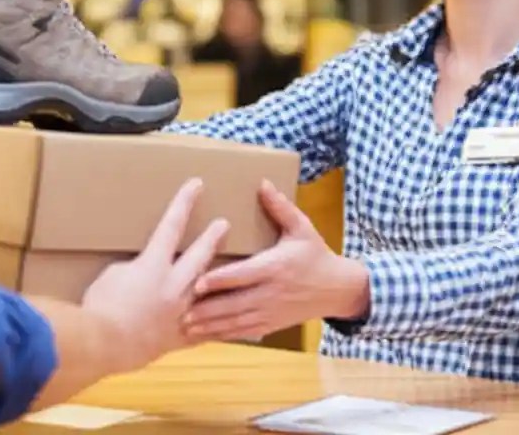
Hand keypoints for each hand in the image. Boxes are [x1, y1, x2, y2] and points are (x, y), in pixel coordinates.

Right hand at [81, 178, 229, 370]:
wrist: (105, 343)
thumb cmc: (102, 305)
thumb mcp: (112, 275)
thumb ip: (134, 268)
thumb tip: (144, 271)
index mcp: (153, 264)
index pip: (172, 224)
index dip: (184, 202)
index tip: (197, 185)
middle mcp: (173, 284)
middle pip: (200, 255)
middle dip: (213, 237)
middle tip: (225, 224)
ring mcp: (181, 310)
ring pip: (209, 290)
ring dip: (222, 277)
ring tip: (234, 271)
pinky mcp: (180, 336)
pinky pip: (206, 329)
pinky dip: (218, 325)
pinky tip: (232, 323)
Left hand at [182, 180, 369, 341]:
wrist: (337, 289)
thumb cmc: (315, 255)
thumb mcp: (302, 228)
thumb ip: (280, 207)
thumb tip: (262, 183)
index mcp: (275, 268)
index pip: (243, 275)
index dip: (220, 279)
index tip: (198, 281)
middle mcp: (271, 293)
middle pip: (234, 304)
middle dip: (208, 309)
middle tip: (181, 310)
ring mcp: (270, 312)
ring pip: (236, 322)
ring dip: (211, 325)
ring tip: (186, 326)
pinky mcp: (270, 324)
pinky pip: (244, 332)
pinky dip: (224, 335)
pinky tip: (205, 336)